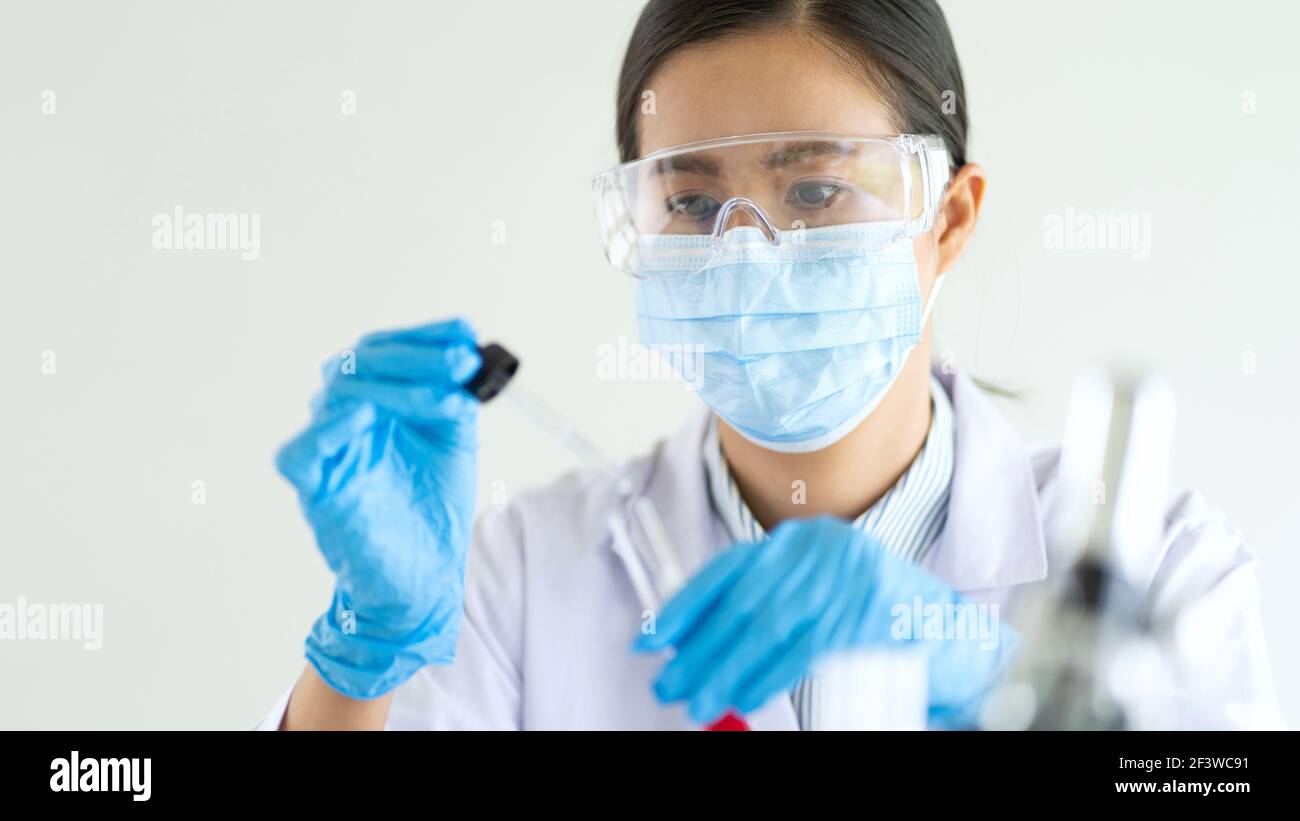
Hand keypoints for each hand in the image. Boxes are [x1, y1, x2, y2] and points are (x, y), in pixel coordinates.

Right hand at [276, 318, 481, 699]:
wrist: (426, 578)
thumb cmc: (432, 509)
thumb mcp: (453, 440)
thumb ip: (454, 398)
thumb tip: (465, 359)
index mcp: (375, 403)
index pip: (386, 351)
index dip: (424, 336)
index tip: (466, 332)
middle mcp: (346, 419)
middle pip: (363, 364)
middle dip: (418, 358)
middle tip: (463, 362)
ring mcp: (329, 452)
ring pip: (342, 397)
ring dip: (400, 390)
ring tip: (449, 399)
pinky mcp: (315, 490)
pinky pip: (301, 453)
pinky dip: (328, 430)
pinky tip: (365, 418)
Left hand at [635, 515, 1016, 726]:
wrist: (958, 633)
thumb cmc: (877, 619)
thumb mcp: (818, 596)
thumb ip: (771, 606)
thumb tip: (699, 647)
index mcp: (800, 540)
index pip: (729, 569)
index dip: (685, 606)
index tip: (652, 640)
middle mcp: (819, 548)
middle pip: (741, 602)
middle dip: (697, 649)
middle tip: (667, 685)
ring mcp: (845, 576)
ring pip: (765, 628)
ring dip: (723, 671)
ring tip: (696, 702)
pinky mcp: (866, 610)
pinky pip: (801, 647)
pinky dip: (766, 676)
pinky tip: (743, 697)